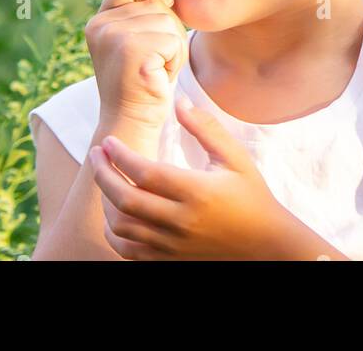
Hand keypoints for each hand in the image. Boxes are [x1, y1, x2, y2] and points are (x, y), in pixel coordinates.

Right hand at [85, 0, 188, 131]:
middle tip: (156, 59)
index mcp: (99, 22)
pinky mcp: (133, 51)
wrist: (131, 121)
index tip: (166, 3)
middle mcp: (102, 26)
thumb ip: (140, 16)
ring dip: (174, 47)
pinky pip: (174, 40)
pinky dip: (175, 59)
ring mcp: (115, 37)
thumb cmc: (141, 82)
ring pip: (168, 22)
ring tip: (157, 68)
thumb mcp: (133, 42)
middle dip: (169, 29)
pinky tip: (159, 76)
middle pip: (156, 5)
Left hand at [88, 96, 301, 259]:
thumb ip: (206, 128)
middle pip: (124, 199)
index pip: (144, 172)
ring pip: (120, 226)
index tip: (109, 142)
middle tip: (96, 155)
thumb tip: (178, 102)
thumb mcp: (235, 158)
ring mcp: (172, 245)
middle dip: (102, 174)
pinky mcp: (169, 261)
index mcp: (197, 192)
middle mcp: (181, 221)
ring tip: (105, 180)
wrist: (266, 245)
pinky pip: (127, 251)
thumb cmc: (251, 196)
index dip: (120, 155)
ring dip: (105, 201)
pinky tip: (113, 212)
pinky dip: (113, 232)